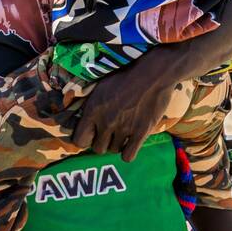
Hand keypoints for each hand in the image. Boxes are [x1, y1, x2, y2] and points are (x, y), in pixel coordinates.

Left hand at [73, 46, 184, 160]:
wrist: (152, 74)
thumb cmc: (126, 77)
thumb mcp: (101, 88)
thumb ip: (91, 106)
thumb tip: (84, 120)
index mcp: (93, 110)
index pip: (79, 140)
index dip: (85, 139)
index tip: (91, 135)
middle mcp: (106, 122)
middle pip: (97, 148)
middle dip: (102, 143)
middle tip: (109, 134)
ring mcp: (123, 128)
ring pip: (113, 150)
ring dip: (116, 145)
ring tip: (122, 134)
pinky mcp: (141, 132)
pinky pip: (128, 156)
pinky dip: (128, 153)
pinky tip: (131, 144)